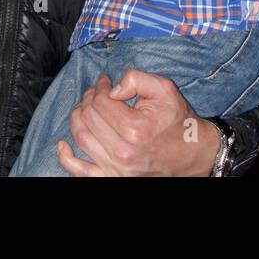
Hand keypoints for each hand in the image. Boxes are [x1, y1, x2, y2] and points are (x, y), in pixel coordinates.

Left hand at [56, 71, 220, 175]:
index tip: (105, 82)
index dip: (99, 87)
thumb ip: (136, 78)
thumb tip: (113, 87)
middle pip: (88, 118)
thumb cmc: (178, 120)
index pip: (100, 102)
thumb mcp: (165, 89)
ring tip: (87, 108)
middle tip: (98, 92)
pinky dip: (67, 158)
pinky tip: (63, 144)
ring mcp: (116, 170)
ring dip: (78, 118)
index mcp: (135, 129)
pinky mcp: (113, 179)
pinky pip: (81, 171)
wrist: (195, 153)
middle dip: (88, 99)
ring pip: (82, 138)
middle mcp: (123, 153)